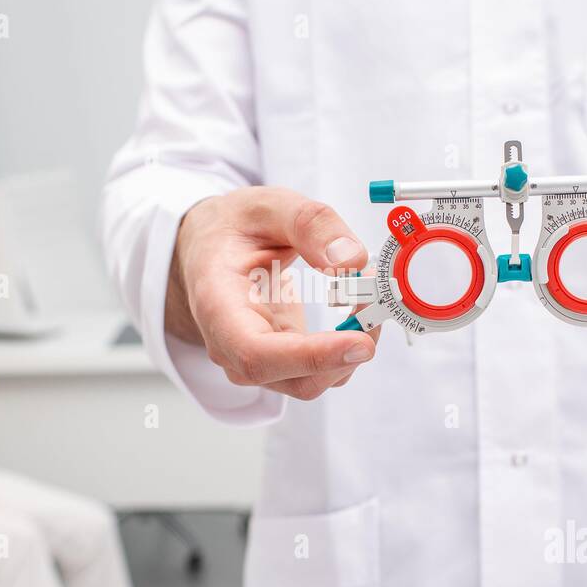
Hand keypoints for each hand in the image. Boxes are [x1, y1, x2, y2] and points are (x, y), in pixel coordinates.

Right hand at [167, 186, 379, 400]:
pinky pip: (320, 370)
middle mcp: (231, 346)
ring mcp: (255, 361)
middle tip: (376, 304)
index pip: (256, 353)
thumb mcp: (268, 205)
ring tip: (368, 297)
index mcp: (217, 306)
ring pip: (312, 381)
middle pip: (293, 379)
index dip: (310, 357)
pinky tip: (357, 309)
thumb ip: (311, 224)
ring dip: (351, 349)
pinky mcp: (279, 361)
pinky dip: (347, 347)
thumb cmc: (232, 229)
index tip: (358, 341)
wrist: (211, 246)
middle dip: (346, 351)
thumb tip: (352, 259)